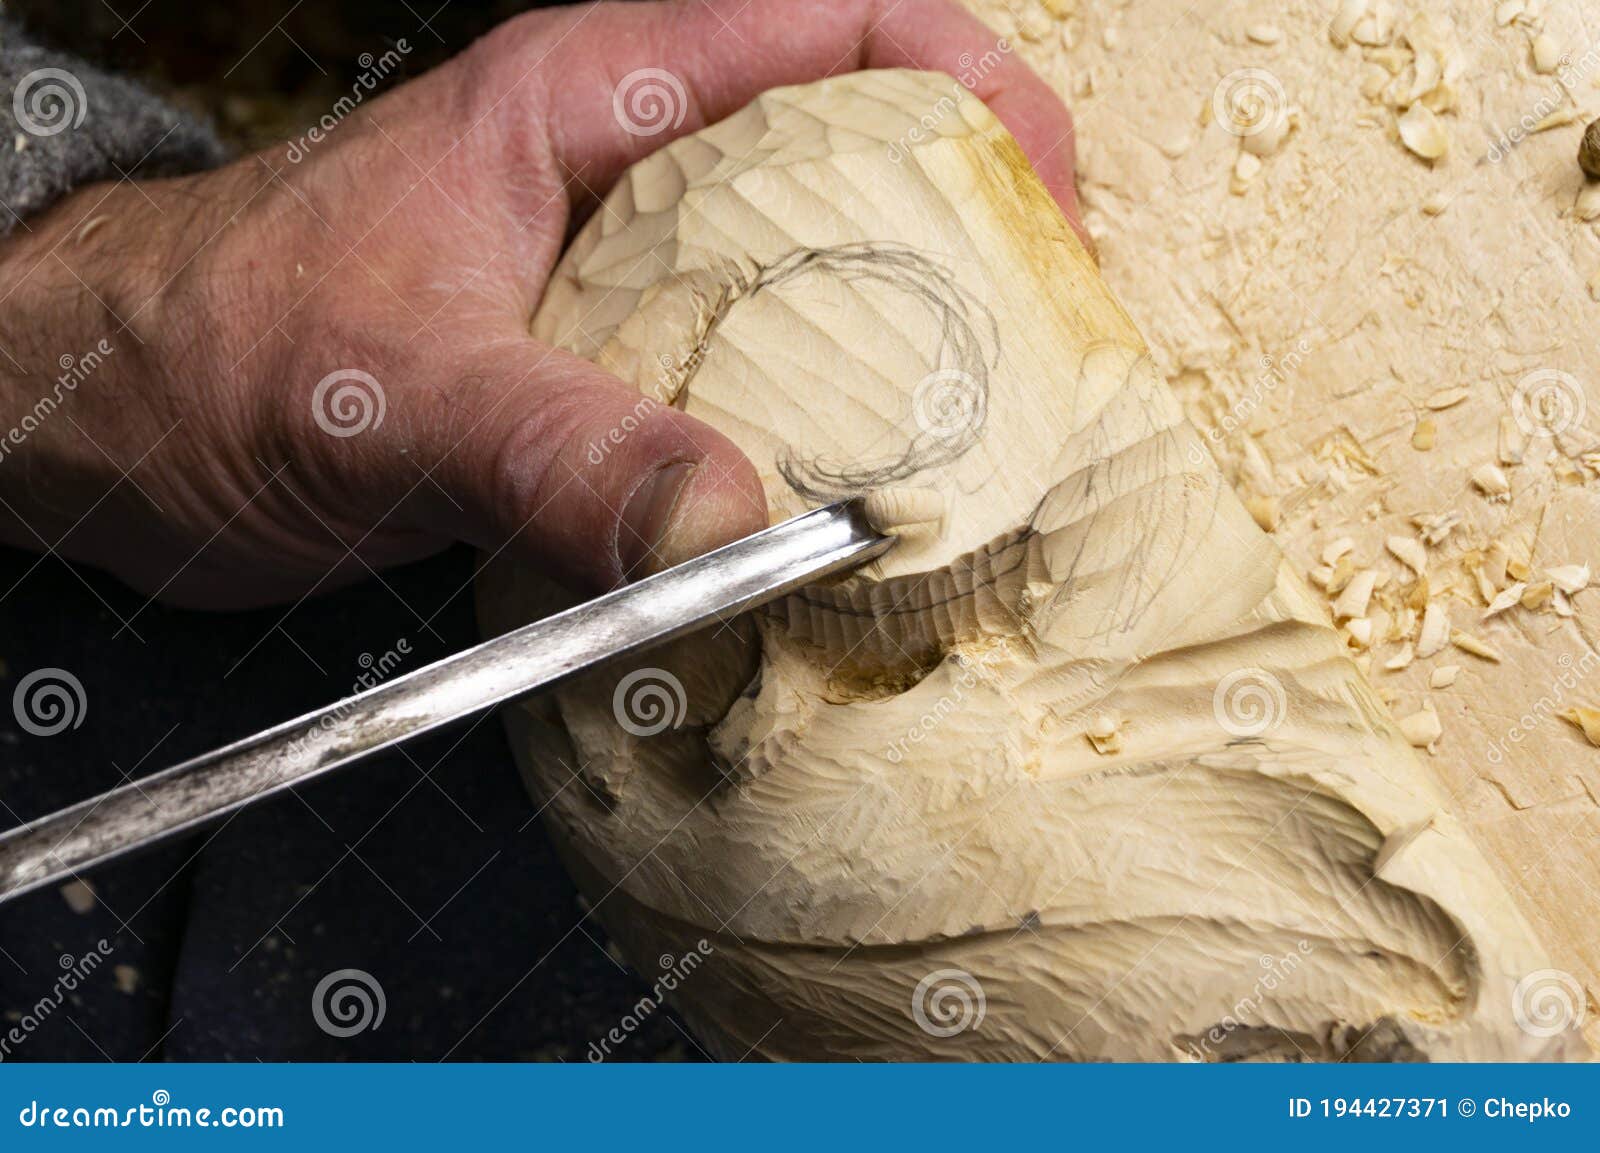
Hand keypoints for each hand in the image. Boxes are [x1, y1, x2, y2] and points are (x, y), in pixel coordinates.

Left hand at [0, 0, 1078, 608]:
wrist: (118, 426)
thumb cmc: (214, 348)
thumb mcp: (393, 389)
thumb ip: (561, 448)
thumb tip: (730, 519)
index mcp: (597, 99)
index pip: (835, 32)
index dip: (976, 88)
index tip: (1055, 203)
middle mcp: (629, 180)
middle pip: (857, 161)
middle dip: (972, 235)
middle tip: (1050, 351)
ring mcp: (621, 285)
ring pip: (813, 285)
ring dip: (902, 354)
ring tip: (982, 443)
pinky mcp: (600, 382)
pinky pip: (748, 392)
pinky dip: (812, 444)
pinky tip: (839, 514)